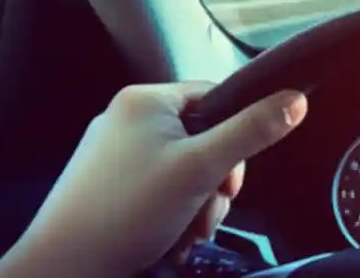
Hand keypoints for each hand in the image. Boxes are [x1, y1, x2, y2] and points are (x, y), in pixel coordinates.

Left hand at [0, 82, 307, 276]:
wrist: (64, 269)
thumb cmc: (124, 214)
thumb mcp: (201, 169)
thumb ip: (251, 132)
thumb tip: (295, 100)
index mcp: (145, 100)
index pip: (216, 99)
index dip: (236, 138)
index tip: (229, 179)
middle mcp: (126, 121)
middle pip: (203, 140)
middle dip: (213, 185)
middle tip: (204, 213)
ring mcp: (113, 157)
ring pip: (184, 172)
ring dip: (196, 206)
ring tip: (183, 232)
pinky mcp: (107, 189)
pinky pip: (158, 192)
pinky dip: (171, 216)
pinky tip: (166, 239)